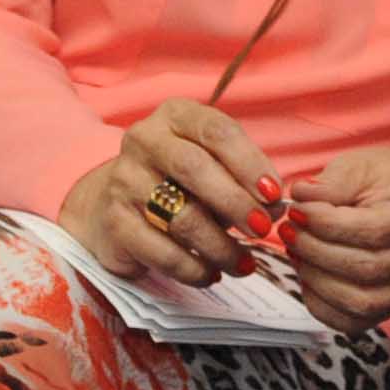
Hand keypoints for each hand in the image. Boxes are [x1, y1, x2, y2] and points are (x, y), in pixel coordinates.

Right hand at [58, 98, 282, 286]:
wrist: (113, 202)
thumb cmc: (180, 180)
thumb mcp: (214, 165)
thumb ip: (245, 181)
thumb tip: (276, 209)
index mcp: (176, 115)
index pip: (217, 132)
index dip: (250, 163)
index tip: (274, 194)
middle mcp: (145, 140)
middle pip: (194, 168)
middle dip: (235, 202)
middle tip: (263, 229)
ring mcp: (124, 180)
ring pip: (179, 215)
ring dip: (219, 245)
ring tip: (243, 263)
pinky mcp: (114, 222)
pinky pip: (160, 250)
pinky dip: (192, 267)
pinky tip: (211, 274)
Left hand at [285, 147, 389, 336]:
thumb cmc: (388, 180)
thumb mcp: (362, 166)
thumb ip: (333, 182)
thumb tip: (301, 198)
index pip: (375, 229)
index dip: (328, 225)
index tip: (298, 211)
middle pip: (367, 268)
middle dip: (316, 251)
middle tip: (289, 230)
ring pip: (360, 301)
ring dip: (316, 278)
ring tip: (297, 251)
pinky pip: (354, 321)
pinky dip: (321, 303)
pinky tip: (309, 276)